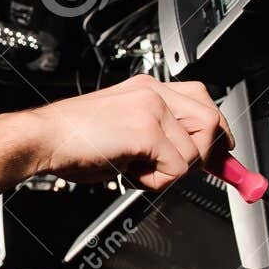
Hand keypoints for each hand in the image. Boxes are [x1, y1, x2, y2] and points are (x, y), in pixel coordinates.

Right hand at [26, 74, 232, 191]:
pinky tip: (129, 171)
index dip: (215, 129)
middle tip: (178, 169)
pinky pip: (176, 167)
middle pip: (211, 121)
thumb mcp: (126, 132)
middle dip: (204, 154)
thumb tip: (194, 159)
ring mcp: (152, 108)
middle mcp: (154, 92)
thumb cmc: (75, 140)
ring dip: (169, 172)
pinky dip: (155, 181)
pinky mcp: (147, 130)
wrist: (45, 138)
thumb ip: (160, 137)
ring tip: (136, 168)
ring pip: (195, 151)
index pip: (201, 100)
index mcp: (148, 88)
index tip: (223, 152)